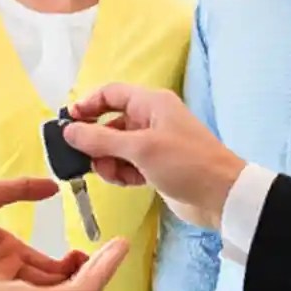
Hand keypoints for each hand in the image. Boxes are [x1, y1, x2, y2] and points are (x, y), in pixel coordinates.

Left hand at [0, 178, 85, 284]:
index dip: (67, 264)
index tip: (90, 260)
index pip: (45, 263)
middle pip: (44, 282)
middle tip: (95, 277)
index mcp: (7, 248)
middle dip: (69, 281)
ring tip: (81, 287)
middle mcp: (4, 268)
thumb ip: (22, 189)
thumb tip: (52, 185)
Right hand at [0, 238, 128, 290]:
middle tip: (92, 247)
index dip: (103, 269)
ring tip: (71, 253)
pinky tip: (35, 262)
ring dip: (64, 271)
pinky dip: (41, 272)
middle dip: (85, 271)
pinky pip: (27, 286)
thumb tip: (98, 279)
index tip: (118, 245)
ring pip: (50, 290)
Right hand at [63, 84, 245, 228]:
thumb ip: (101, 138)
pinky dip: (121, 172)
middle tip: (82, 158)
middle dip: (95, 141)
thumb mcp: (140, 148)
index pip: (111, 94)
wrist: (222, 196)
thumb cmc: (186, 163)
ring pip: (116, 147)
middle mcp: (152, 119)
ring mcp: (154, 144)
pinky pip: (128, 165)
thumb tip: (69, 130)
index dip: (88, 105)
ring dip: (107, 160)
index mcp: (151, 103)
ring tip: (109, 173)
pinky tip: (123, 181)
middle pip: (110, 123)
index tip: (68, 122)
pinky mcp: (157, 167)